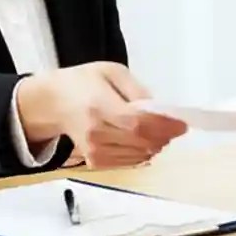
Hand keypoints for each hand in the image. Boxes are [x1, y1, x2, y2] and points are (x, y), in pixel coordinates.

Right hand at [17, 62, 186, 168]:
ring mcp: (94, 150)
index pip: (138, 123)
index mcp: (99, 105)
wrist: (53, 102)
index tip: (182, 124)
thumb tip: (158, 110)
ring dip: (155, 145)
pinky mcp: (94, 162)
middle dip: (164, 136)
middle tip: (175, 127)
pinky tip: (143, 141)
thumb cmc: (83, 82)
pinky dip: (142, 153)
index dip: (164, 126)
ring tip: (159, 132)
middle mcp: (96, 132)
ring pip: (138, 155)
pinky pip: (129, 162)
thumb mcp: (111, 72)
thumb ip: (136, 90)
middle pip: (141, 142)